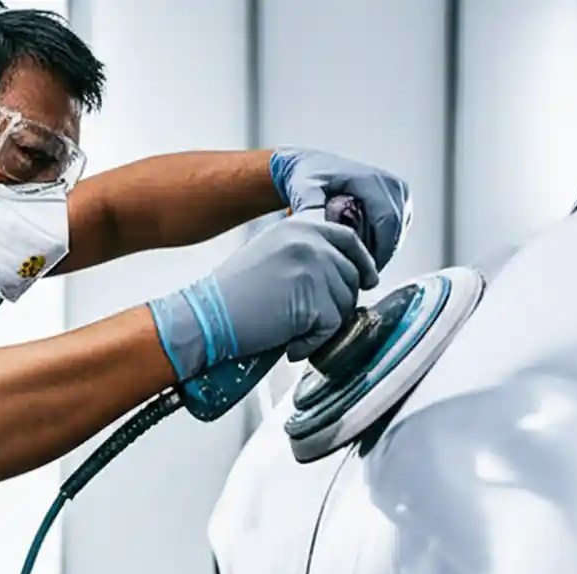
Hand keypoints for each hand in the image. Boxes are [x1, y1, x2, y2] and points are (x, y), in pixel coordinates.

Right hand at [147, 209, 373, 380]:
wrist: (208, 316)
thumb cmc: (233, 292)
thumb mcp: (270, 250)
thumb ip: (305, 249)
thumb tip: (343, 268)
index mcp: (300, 226)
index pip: (348, 238)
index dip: (363, 261)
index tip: (368, 280)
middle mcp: (311, 241)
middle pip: (351, 275)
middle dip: (338, 303)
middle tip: (311, 320)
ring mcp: (315, 269)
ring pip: (345, 304)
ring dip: (323, 325)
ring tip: (291, 330)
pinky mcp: (314, 301)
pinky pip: (332, 328)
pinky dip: (313, 343)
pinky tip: (290, 344)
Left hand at [269, 147, 411, 271]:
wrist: (312, 165)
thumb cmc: (307, 178)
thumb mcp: (304, 189)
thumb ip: (310, 206)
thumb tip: (316, 227)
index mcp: (373, 180)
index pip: (387, 221)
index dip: (378, 250)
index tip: (359, 269)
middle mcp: (391, 184)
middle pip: (396, 230)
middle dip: (380, 255)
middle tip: (358, 274)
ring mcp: (397, 192)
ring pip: (398, 232)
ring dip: (382, 251)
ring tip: (357, 265)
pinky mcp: (398, 200)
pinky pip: (397, 229)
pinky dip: (383, 243)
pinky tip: (362, 253)